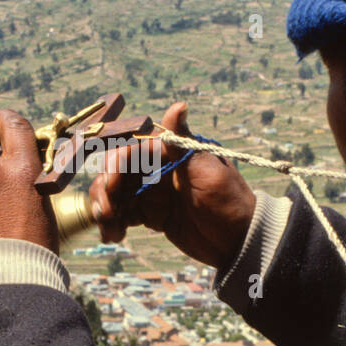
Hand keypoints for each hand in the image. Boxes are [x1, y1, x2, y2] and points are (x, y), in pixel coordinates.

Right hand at [88, 101, 255, 269]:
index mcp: (170, 154)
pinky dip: (113, 224)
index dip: (115, 168)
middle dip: (105, 191)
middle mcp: (157, 170)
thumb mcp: (208, 172)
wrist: (240, 241)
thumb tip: (179, 105)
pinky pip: (124, 215)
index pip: (132, 153)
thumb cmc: (229, 201)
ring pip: (116, 195)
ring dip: (106, 209)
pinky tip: (113, 236)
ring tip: (110, 230)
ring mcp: (153, 193)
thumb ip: (183, 143)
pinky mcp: (152, 215)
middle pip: (117, 173)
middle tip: (105, 214)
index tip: (111, 188)